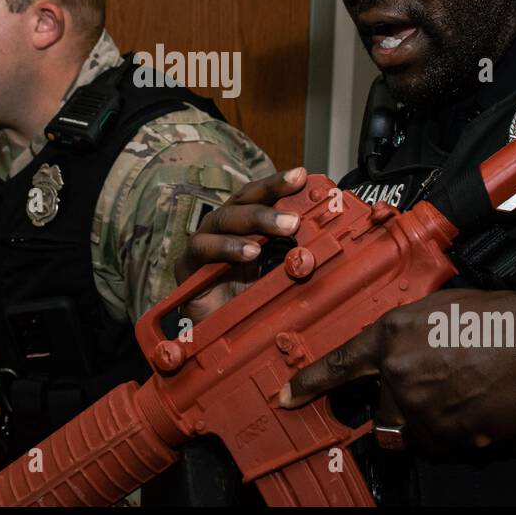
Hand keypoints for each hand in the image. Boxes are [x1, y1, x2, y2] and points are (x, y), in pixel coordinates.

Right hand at [174, 167, 307, 323]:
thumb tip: (329, 240)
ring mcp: (202, 244)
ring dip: (256, 220)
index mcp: (243, 225)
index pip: (260, 195)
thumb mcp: (279, 277)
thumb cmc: (251, 304)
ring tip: (286, 228)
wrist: (218, 338)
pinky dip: (227, 247)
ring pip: (224, 218)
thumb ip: (296, 257)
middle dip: (272, 200)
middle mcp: (222, 228)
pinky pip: (204, 249)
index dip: (278, 184)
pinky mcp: (186, 265)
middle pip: (242, 200)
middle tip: (300, 214)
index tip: (302, 176)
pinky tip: (250, 251)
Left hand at [280, 288, 515, 457]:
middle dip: (405, 410)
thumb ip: (410, 332)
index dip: (307, 385)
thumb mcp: (440, 308)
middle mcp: (398, 373)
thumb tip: (404, 351)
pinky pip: (445, 445)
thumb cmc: (499, 320)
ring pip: (415, 431)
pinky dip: (460, 434)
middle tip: (440, 393)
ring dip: (435, 422)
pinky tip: (481, 407)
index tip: (285, 398)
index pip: (338, 364)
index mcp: (392, 335)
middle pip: (383, 413)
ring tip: (468, 395)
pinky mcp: (447, 436)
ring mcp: (420, 408)